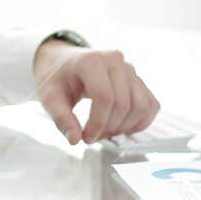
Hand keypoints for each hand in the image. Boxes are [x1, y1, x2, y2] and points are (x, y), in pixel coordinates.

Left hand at [32, 41, 157, 144]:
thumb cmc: (57, 77)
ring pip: (141, 106)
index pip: (105, 97)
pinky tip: (123, 127)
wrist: (63, 62)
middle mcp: (115, 60)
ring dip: (125, 127)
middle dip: (109, 128)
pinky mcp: (138, 80)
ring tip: (106, 131)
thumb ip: (61, 118)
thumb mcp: (49, 97)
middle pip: (123, 104)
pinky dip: (141, 122)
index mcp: (91, 61)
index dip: (98, 123)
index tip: (86, 137)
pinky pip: (151, 105)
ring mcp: (130, 69)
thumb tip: (74, 139)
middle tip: (93, 136)